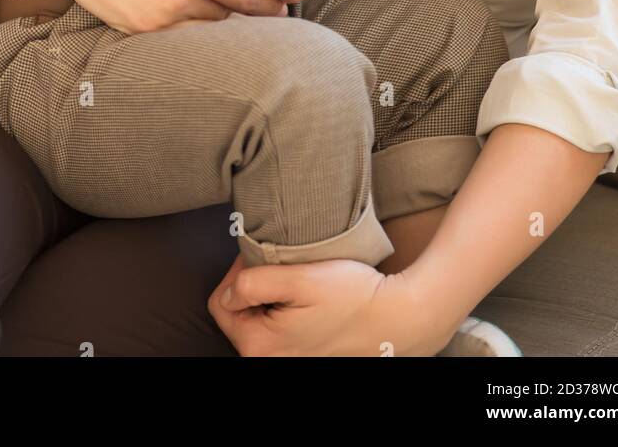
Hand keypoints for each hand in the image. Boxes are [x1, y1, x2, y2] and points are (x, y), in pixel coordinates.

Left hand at [207, 255, 446, 356]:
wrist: (395, 317)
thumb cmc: (351, 296)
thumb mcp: (299, 279)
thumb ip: (254, 283)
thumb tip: (231, 290)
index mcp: (258, 346)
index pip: (221, 302)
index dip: (238, 272)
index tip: (266, 257)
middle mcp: (267, 360)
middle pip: (237, 311)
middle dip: (254, 283)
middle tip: (283, 264)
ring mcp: (284, 359)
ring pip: (256, 316)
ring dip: (270, 294)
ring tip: (296, 279)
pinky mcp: (300, 354)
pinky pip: (276, 326)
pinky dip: (284, 307)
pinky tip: (306, 296)